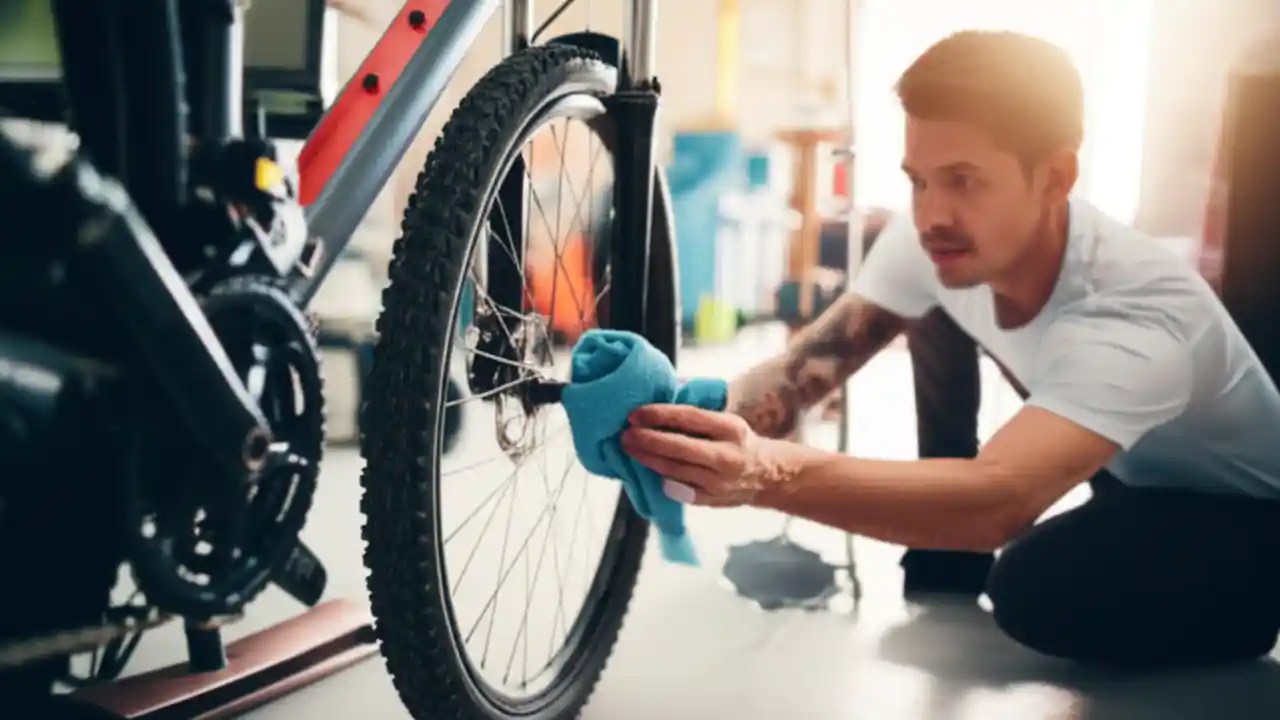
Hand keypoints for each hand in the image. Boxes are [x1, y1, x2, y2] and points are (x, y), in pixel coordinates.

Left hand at [620, 404, 792, 506]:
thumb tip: (662, 397)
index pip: (689, 418)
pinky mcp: (709, 501)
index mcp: (731, 429)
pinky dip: (659, 476)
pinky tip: (645, 467)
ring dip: (647, 459)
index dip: (659, 415)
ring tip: (629, 448)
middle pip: (678, 447)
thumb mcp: (728, 421)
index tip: (635, 414)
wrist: (767, 476)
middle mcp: (726, 456)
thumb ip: (698, 415)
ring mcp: (717, 482)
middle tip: (625, 433)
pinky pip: (677, 488)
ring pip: (674, 470)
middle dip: (647, 440)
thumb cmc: (739, 442)